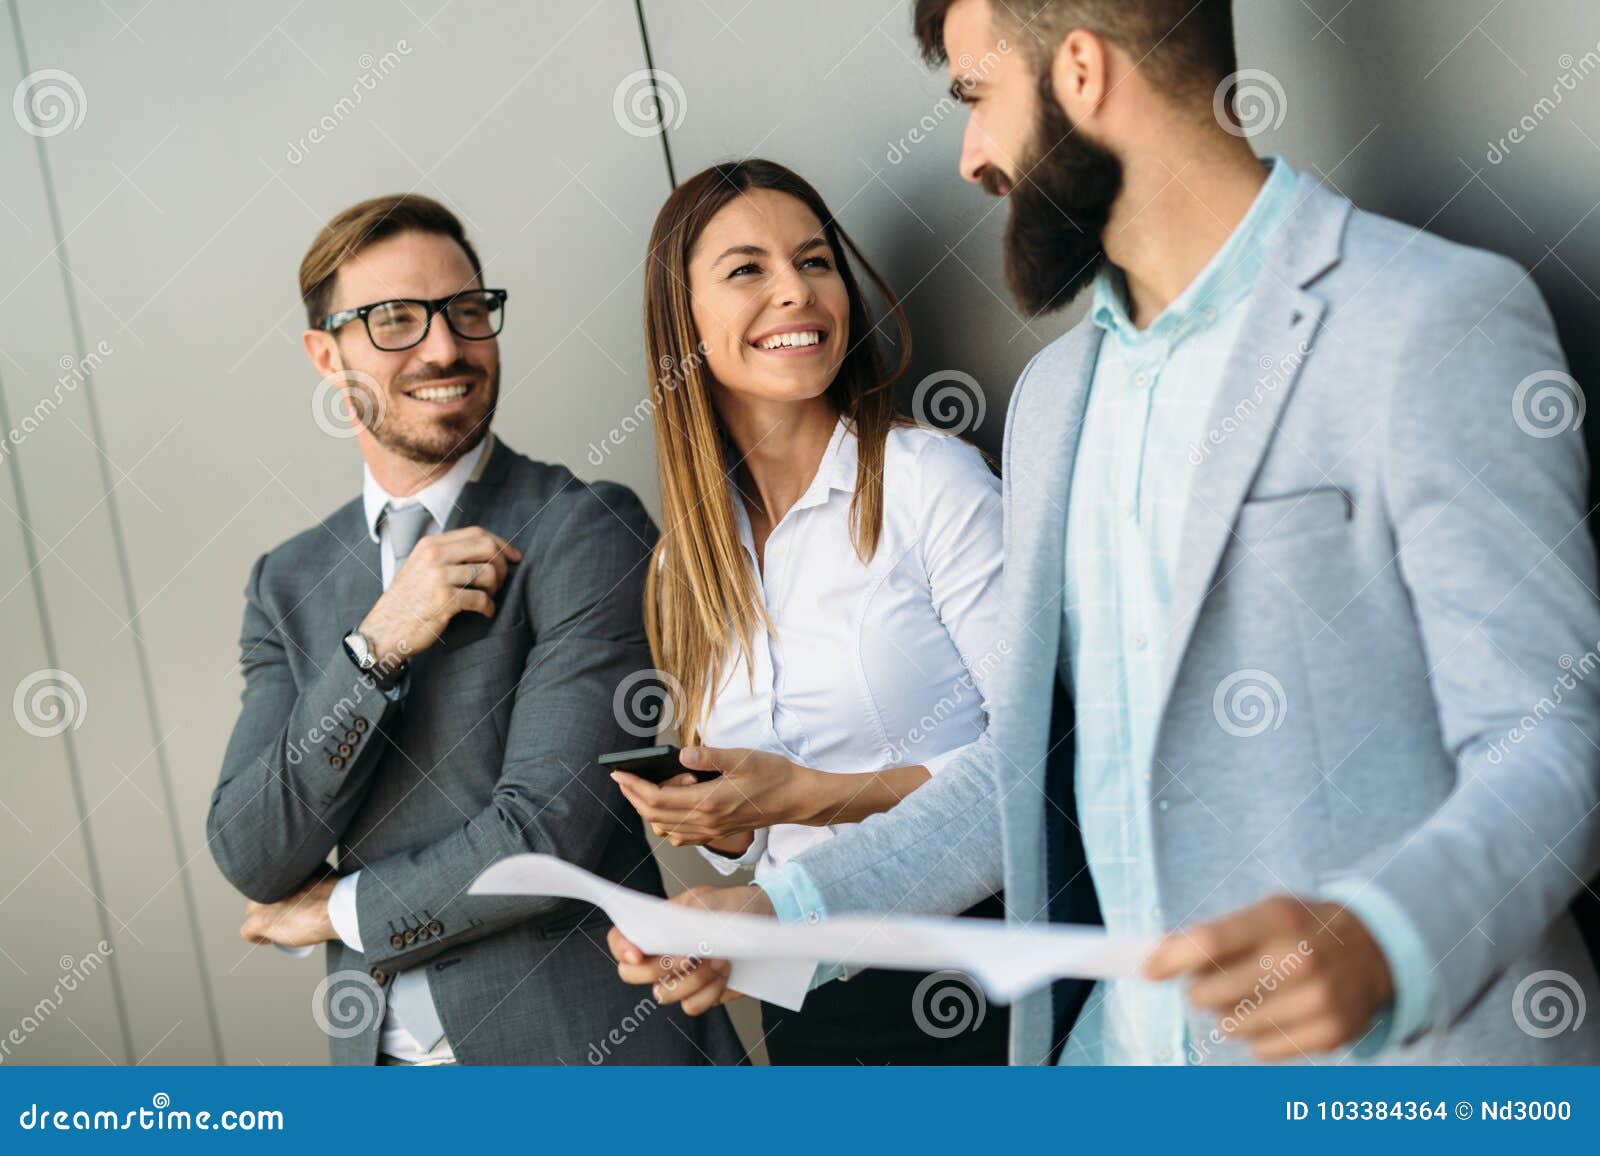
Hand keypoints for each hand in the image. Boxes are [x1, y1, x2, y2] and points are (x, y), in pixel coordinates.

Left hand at [240, 875, 338, 947]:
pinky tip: (267, 940)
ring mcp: (261, 901)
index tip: (286, 900)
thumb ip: (308, 871)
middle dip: (268, 904)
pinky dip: (257, 938)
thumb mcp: (319, 871)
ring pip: (252, 911)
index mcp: (279, 869)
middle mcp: (266, 883)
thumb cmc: (334, 891)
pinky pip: (247, 931)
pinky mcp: (260, 920)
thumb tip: (312, 874)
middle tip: (283, 914)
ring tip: (278, 927)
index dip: (277, 892)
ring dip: (263, 918)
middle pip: (259, 895)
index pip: (269, 881)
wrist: (335, 907)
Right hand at [357, 527, 521, 664]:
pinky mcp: (443, 600)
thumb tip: (488, 549)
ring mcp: (438, 577)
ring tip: (488, 598)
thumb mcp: (420, 568)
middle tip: (501, 582)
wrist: (383, 630)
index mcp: (430, 544)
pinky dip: (489, 607)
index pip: (477, 533)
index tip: (514, 557)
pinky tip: (485, 613)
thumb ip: (447, 555)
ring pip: (488, 573)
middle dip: (503, 565)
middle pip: (487, 548)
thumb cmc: (408, 602)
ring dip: (496, 588)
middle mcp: (434, 556)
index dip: (501, 543)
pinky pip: (481, 598)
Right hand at [606, 884, 774, 1014]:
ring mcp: (678, 978)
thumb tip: (671, 938)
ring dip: (692, 978)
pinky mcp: (699, 994)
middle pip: (631, 974)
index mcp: (655, 927)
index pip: (620, 940)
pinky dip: (709, 991)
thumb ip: (684, 915)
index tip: (637, 954)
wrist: (764, 921)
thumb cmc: (731, 906)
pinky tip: (725, 971)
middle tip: (687, 956)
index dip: (621, 948)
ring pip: (663, 994)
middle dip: (659, 968)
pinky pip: (691, 1006)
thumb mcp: (708, 899)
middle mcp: (661, 955)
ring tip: (718, 957)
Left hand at [611, 746, 816, 846]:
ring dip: (648, 810)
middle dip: (633, 797)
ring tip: (642, 788)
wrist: (795, 799)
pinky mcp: (716, 833)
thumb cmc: (773, 776)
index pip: (658, 799)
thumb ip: (710, 756)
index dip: (634, 787)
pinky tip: (668, 808)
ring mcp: (711, 831)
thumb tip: (682, 754)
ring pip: (665, 828)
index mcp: (709, 802)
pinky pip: (681, 836)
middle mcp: (706, 822)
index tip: (619, 773)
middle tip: (623, 778)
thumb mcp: (742, 757)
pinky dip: (666, 824)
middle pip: (655, 815)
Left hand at [1143, 896, 1393, 1060]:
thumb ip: (1216, 933)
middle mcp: (1299, 961)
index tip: (1149, 970)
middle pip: (1212, 993)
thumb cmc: (1302, 929)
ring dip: (1228, 1015)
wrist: (1375, 950)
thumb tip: (1158, 958)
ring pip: (1232, 1027)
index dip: (1170, 960)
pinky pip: (1262, 1050)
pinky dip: (1257, 1036)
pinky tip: (1277, 1013)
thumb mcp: (1266, 912)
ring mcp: (1318, 1001)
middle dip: (1200, 990)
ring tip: (1249, 996)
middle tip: (1212, 982)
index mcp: (1277, 920)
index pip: (1208, 943)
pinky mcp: (1330, 1034)